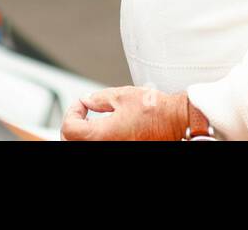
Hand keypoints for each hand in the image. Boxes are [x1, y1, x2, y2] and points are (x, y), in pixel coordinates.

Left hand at [60, 86, 188, 140]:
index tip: (81, 103)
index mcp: (102, 136)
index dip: (72, 111)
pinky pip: (101, 148)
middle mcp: (106, 149)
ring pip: (85, 147)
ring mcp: (115, 152)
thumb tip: (86, 100)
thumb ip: (98, 99)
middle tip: (81, 113)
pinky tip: (103, 131)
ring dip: (83, 135)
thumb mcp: (122, 95)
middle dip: (74, 125)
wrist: (178, 122)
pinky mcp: (124, 152)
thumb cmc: (155, 110)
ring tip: (90, 122)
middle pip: (72, 142)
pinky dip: (97, 140)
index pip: (69, 128)